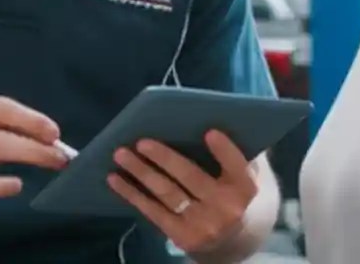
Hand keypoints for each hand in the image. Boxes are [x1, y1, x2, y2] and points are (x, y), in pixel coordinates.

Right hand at [0, 96, 69, 213]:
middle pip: (0, 137)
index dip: (30, 118)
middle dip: (35, 146)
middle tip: (61, 156)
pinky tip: (16, 185)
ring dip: (24, 158)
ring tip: (51, 163)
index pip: (1, 108)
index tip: (54, 132)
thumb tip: (48, 137)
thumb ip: (0, 126)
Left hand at [107, 130, 257, 255]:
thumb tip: (208, 119)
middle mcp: (226, 209)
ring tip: (120, 154)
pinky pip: (152, 211)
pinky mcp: (182, 237)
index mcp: (244, 188)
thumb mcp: (242, 176)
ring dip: (141, 172)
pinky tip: (114, 178)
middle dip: (165, 158)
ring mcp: (202, 225)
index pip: (237, 166)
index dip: (225, 151)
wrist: (231, 241)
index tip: (209, 132)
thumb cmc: (232, 194)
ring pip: (167, 193)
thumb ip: (233, 154)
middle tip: (141, 141)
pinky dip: (132, 193)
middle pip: (191, 178)